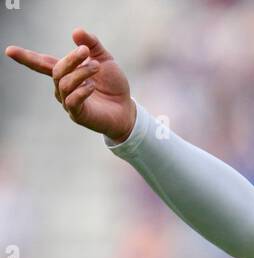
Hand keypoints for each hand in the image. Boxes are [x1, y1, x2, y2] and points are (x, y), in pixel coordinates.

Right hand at [5, 28, 134, 141]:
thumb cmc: (113, 85)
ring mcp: (68, 103)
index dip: (26, 57)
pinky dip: (82, 90)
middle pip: (57, 70)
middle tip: (87, 52)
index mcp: (66, 73)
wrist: (127, 109)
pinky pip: (72, 100)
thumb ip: (91, 44)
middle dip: (71, 59)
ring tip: (97, 68)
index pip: (41, 63)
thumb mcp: (104, 59)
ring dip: (81, 73)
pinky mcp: (77, 115)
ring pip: (64, 84)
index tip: (9, 51)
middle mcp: (63, 88)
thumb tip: (76, 32)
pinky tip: (92, 86)